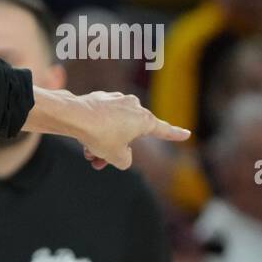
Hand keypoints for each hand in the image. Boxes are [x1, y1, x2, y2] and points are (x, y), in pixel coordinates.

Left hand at [73, 92, 189, 169]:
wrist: (75, 116)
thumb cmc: (100, 135)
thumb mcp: (116, 156)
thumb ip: (125, 160)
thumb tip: (121, 154)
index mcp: (144, 120)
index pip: (163, 131)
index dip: (175, 135)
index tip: (186, 134)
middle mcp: (134, 106)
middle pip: (128, 136)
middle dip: (114, 151)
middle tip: (98, 162)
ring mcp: (117, 100)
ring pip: (113, 129)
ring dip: (102, 144)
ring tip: (88, 154)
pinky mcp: (101, 98)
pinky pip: (102, 119)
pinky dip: (95, 131)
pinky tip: (83, 137)